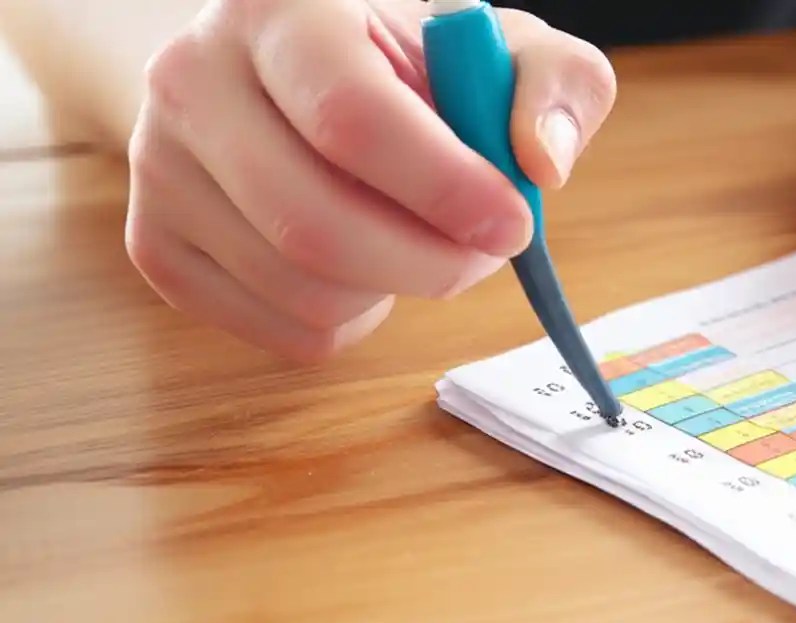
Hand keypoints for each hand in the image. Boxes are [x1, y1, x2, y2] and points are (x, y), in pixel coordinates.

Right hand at [125, 0, 615, 360]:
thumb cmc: (402, 68)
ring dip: (395, 291)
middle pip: (313, 226)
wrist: (277, 81)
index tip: (513, 225)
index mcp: (281, 10)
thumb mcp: (492, 49)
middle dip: (430, 263)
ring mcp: (157, 168)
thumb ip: (553, 85)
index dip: (443, 189)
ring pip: (302, 291)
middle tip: (484, 253)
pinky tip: (364, 266)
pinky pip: (282, 332)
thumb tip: (542, 164)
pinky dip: (353, 321)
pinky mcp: (156, 245)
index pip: (351, 118)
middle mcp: (192, 80)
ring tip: (419, 241)